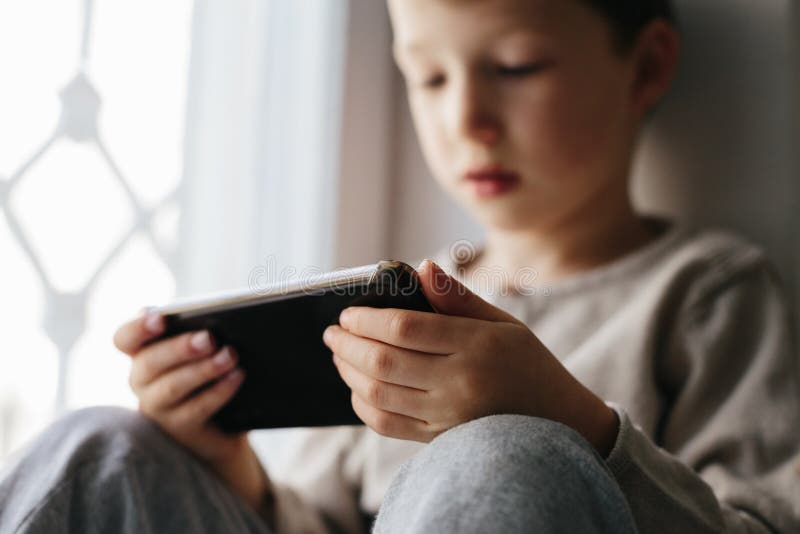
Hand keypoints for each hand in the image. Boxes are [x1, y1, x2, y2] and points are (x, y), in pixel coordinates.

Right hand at [113, 313, 271, 515]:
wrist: (220, 424)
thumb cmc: (206, 374)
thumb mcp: (199, 351)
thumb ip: (197, 333)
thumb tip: (216, 322)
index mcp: (143, 353)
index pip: (125, 339)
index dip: (138, 328)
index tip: (160, 318)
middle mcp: (142, 381)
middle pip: (149, 363)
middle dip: (180, 348)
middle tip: (209, 338)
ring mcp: (157, 408)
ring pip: (172, 387)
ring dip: (203, 369)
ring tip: (230, 356)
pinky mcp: (180, 428)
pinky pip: (197, 408)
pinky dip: (219, 390)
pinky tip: (236, 376)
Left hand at [323, 260, 617, 454]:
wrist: (557, 421)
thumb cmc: (527, 363)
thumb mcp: (503, 323)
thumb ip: (458, 298)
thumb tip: (420, 268)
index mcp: (476, 346)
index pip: (405, 328)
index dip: (367, 319)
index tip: (348, 313)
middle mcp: (460, 383)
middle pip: (384, 362)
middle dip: (348, 345)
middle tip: (332, 332)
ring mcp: (448, 415)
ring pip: (379, 394)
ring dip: (349, 372)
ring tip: (339, 355)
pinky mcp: (440, 439)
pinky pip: (388, 424)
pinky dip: (363, 405)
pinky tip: (357, 387)